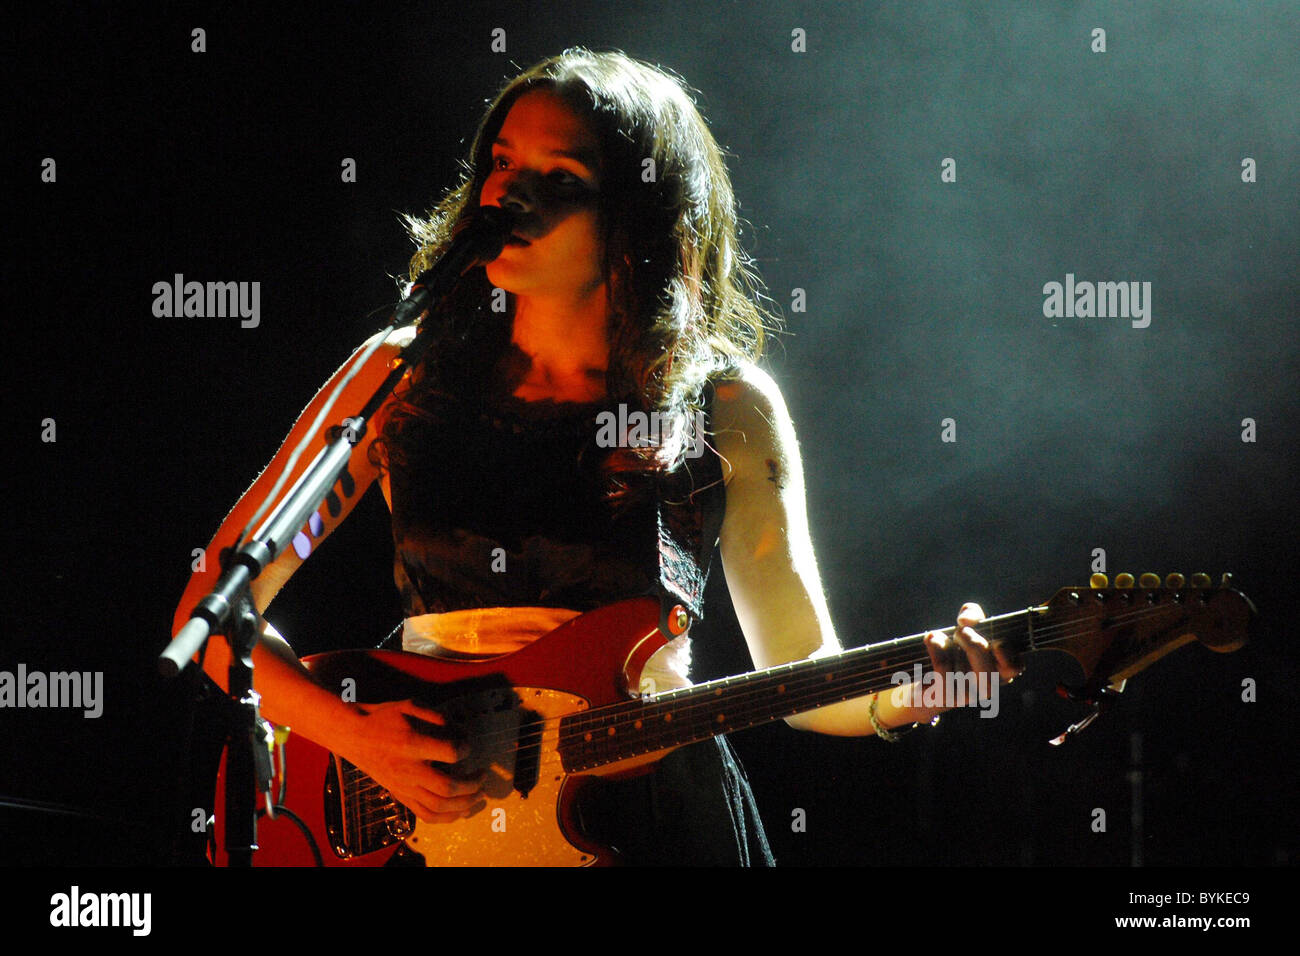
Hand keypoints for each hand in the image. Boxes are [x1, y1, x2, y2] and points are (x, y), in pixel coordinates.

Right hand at [340, 699, 484, 823]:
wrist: (354, 736)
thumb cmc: (385, 718)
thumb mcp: (411, 705)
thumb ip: (439, 718)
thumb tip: (463, 734)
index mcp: (411, 744)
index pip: (450, 753)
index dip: (465, 748)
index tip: (467, 745)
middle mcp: (408, 769)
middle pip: (447, 787)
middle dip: (472, 784)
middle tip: (483, 775)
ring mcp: (403, 786)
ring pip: (439, 806)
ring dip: (465, 803)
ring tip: (478, 794)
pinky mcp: (400, 796)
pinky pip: (426, 815)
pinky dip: (447, 817)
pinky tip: (461, 810)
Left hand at [922, 603, 1020, 709]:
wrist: (922, 674)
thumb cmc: (952, 647)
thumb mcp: (966, 626)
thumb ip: (973, 614)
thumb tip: (966, 620)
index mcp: (999, 668)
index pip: (1014, 667)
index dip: (1008, 657)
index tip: (997, 644)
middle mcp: (987, 685)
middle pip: (987, 670)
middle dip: (974, 645)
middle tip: (961, 631)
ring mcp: (966, 695)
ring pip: (962, 671)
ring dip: (948, 646)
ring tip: (937, 636)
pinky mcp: (945, 697)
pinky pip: (943, 670)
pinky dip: (935, 648)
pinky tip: (931, 639)